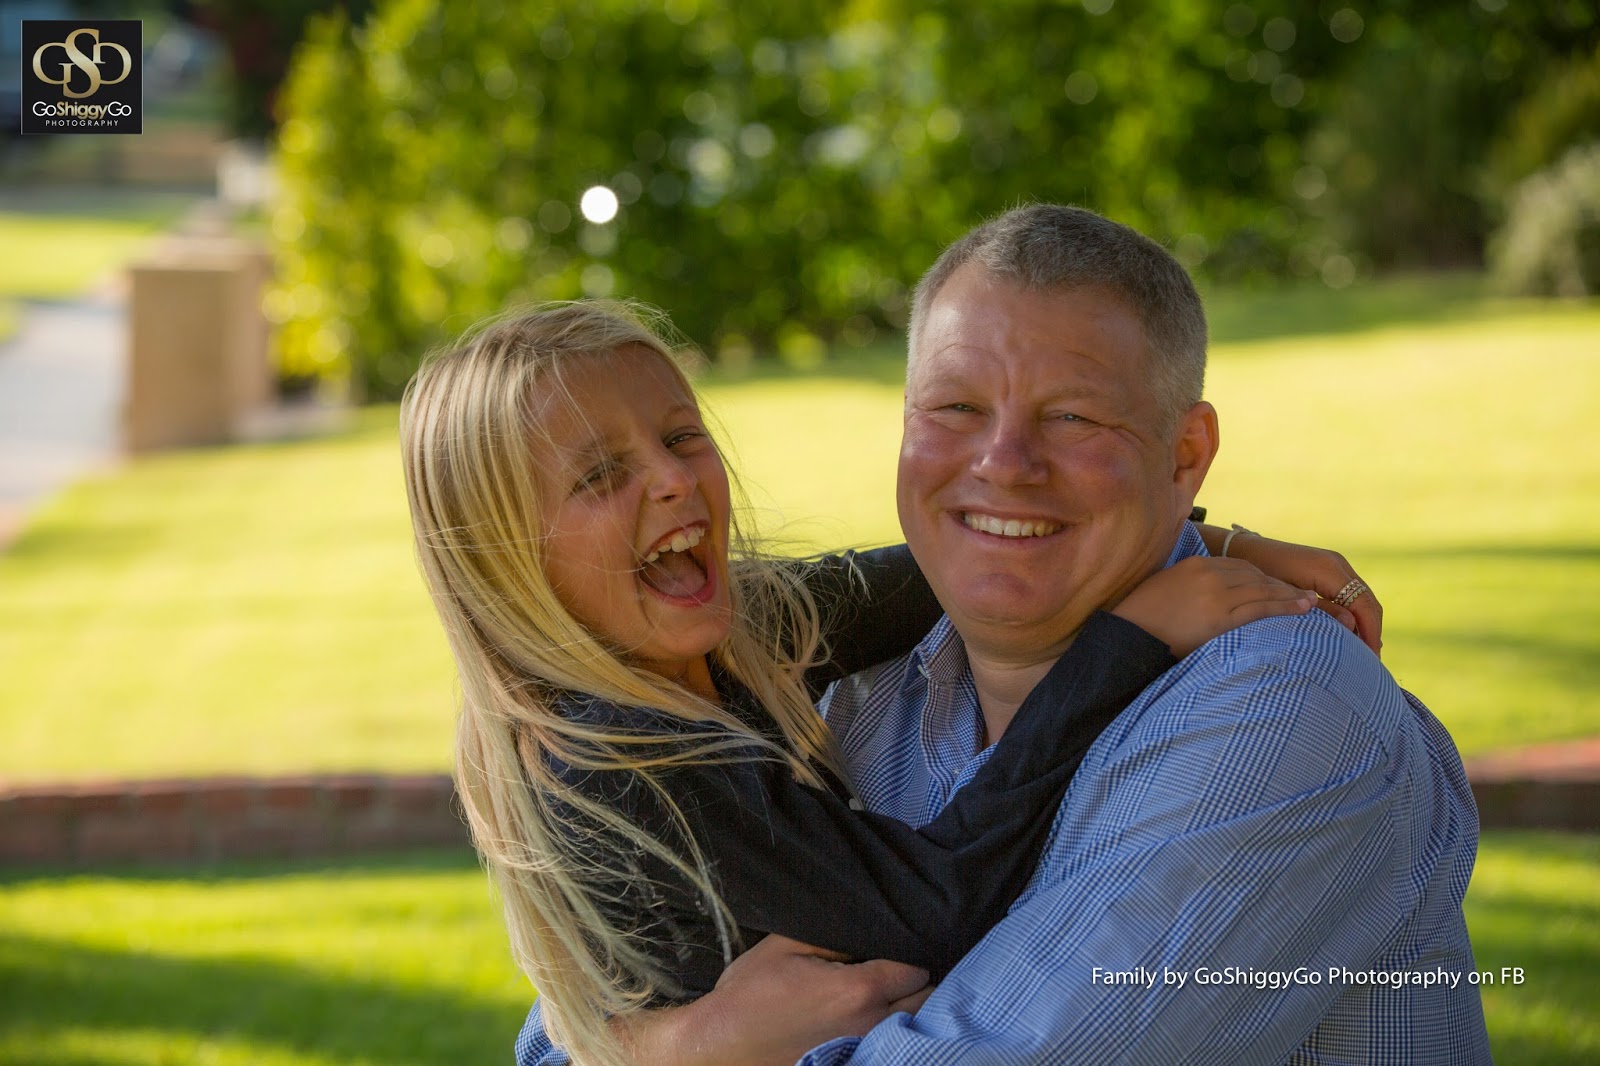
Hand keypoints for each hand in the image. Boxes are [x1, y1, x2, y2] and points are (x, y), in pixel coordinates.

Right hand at [622, 935, 931, 1065]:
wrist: (722, 1045)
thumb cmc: (750, 993)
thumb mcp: (786, 945)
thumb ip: (836, 932)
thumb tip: (870, 924)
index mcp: (859, 990)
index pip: (916, 968)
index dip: (910, 950)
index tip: (896, 943)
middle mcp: (872, 1025)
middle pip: (927, 1000)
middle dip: (918, 980)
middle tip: (897, 964)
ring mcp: (864, 1051)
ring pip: (914, 1025)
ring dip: (910, 1005)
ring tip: (889, 990)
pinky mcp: (852, 1065)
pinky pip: (891, 1043)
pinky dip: (893, 1028)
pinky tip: (874, 1016)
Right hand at [1111, 556, 1315, 656]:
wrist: (1124, 637)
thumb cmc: (1139, 623)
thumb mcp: (1164, 592)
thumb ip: (1187, 590)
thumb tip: (1202, 603)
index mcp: (1193, 565)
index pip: (1238, 566)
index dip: (1262, 577)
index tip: (1278, 586)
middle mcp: (1207, 575)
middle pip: (1255, 575)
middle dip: (1281, 585)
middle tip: (1302, 595)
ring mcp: (1215, 595)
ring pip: (1263, 590)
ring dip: (1290, 596)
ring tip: (1311, 603)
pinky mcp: (1219, 618)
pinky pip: (1261, 609)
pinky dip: (1286, 608)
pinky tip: (1304, 609)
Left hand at [1215, 531, 1382, 655]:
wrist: (1242, 551)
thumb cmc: (1259, 576)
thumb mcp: (1286, 599)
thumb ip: (1319, 612)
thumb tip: (1352, 627)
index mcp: (1330, 570)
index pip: (1364, 605)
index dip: (1371, 633)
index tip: (1372, 659)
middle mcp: (1337, 564)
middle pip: (1367, 602)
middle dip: (1372, 631)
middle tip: (1371, 662)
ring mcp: (1334, 565)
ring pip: (1362, 598)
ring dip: (1365, 624)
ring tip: (1363, 653)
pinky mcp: (1328, 569)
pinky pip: (1351, 594)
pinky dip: (1355, 614)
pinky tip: (1351, 634)